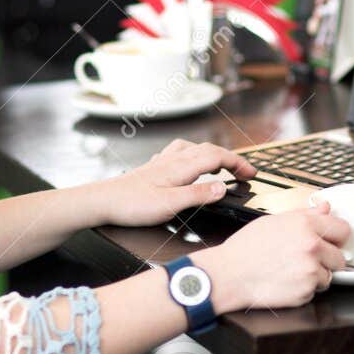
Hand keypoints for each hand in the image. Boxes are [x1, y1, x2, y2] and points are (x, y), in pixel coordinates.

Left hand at [92, 139, 256, 227]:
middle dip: (230, 158)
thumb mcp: (170, 205)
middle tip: (244, 171)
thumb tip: (223, 187)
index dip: (238, 163)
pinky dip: (191, 155)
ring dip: (211, 154)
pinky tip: (186, 163)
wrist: (102, 201)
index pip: (217, 157)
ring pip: (193, 149)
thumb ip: (198, 194)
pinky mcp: (152, 168)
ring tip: (219, 165)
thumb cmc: (131, 204)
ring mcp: (162, 162)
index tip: (251, 173)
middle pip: (208, 150)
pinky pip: (178, 154)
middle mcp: (172, 160)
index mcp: (180, 167)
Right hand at [196, 202, 349, 311]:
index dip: (337, 236)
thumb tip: (325, 209)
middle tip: (307, 259)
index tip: (333, 241)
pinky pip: (314, 291)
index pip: (343, 229)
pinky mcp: (305, 291)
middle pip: (340, 257)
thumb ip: (304, 215)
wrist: (229, 275)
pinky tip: (287, 280)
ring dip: (315, 276)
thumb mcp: (273, 221)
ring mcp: (310, 271)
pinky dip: (304, 289)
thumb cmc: (246, 248)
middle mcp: (311, 247)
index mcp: (305, 225)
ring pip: (328, 276)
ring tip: (292, 270)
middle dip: (327, 259)